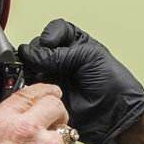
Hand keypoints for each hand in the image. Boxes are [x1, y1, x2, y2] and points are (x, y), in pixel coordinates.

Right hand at [18, 19, 143, 143]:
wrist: (114, 113)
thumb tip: (29, 53)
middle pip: (40, 46)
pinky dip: (30, 83)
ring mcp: (55, 75)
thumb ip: (58, 54)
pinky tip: (37, 85)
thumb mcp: (87, 58)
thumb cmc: (112, 83)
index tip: (49, 43)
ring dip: (32, 67)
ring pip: (33, 65)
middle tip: (41, 62)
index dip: (50, 34)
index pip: (56, 30)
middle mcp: (64, 57)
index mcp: (77, 43)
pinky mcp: (48, 92)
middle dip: (38, 51)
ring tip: (38, 74)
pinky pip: (32, 84)